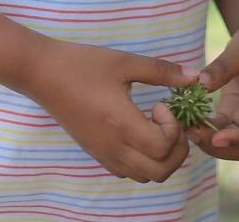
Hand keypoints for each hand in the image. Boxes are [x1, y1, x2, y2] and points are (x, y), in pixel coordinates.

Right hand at [22, 41, 190, 183]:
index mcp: (121, 124)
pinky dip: (143, 161)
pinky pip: (128, 172)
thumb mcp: (125, 62)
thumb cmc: (84, 64)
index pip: (163, 147)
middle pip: (160, 172)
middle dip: (176, 149)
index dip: (173, 127)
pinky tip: (137, 131)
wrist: (43, 74)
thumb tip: (195, 76)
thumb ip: (162, 71)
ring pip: (145, 176)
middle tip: (168, 121)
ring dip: (161, 157)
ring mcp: (104, 154)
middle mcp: (113, 147)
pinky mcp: (96, 154)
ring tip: (154, 126)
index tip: (161, 105)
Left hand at [185, 7, 238, 160]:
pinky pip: (220, 129)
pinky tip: (188, 122)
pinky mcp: (234, 113)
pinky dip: (206, 130)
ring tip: (186, 129)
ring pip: (233, 143)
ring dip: (211, 142)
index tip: (217, 138)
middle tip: (194, 134)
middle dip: (222, 147)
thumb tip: (201, 83)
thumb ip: (223, 66)